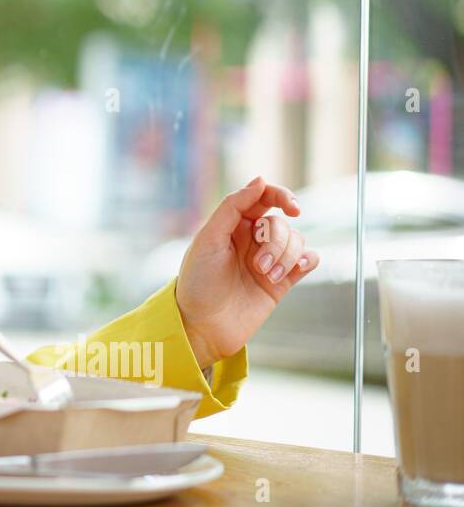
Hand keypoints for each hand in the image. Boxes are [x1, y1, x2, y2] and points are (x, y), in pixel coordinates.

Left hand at [175, 176, 319, 368]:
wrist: (203, 326)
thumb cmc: (198, 282)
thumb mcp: (208, 239)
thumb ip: (233, 207)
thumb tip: (260, 180)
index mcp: (232, 224)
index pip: (263, 198)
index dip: (281, 196)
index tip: (292, 208)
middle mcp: (251, 239)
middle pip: (281, 223)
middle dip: (275, 242)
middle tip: (258, 266)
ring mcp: (268, 259)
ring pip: (296, 240)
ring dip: (286, 257)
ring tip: (265, 276)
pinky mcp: (282, 280)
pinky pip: (307, 259)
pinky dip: (306, 260)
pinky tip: (296, 270)